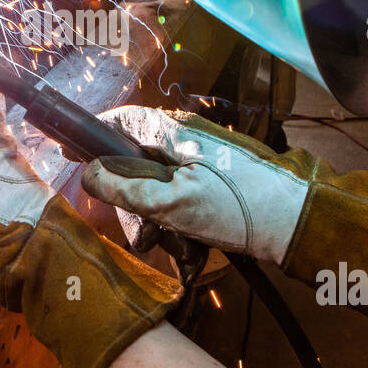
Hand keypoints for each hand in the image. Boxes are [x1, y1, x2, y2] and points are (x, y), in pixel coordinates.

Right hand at [81, 106, 316, 263]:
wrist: (297, 222)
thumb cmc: (237, 207)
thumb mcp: (173, 204)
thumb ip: (126, 189)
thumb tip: (87, 174)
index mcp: (173, 131)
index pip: (120, 120)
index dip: (92, 135)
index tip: (70, 153)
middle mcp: (185, 138)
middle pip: (135, 161)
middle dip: (131, 201)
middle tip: (143, 237)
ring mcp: (201, 159)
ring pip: (157, 184)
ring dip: (155, 218)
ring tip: (169, 247)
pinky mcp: (214, 180)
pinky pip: (180, 196)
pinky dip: (177, 220)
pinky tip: (188, 246)